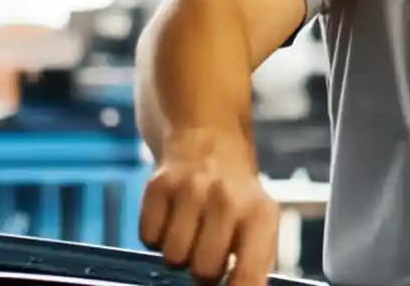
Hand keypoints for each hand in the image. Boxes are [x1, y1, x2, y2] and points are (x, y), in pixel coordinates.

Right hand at [139, 128, 279, 284]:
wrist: (209, 137)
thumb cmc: (237, 195)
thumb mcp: (261, 222)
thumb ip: (256, 262)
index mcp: (259, 215)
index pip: (248, 276)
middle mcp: (226, 200)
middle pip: (203, 271)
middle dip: (204, 270)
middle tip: (209, 248)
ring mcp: (190, 190)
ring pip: (173, 258)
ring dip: (179, 253)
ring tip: (192, 230)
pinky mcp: (159, 185)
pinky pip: (148, 238)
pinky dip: (157, 236)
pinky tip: (173, 216)